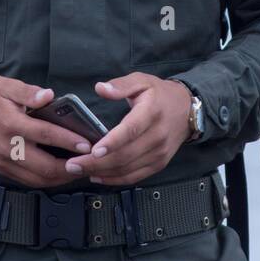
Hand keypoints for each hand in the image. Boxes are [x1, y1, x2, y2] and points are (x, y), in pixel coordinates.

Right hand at [0, 76, 93, 188]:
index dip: (68, 141)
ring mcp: (3, 162)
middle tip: (88, 163)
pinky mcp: (1, 169)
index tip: (86, 144)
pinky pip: (27, 181)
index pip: (45, 134)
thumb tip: (49, 95)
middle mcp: (6, 147)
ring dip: (60, 178)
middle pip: (44, 166)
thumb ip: (28, 92)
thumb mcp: (6, 86)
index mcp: (10, 123)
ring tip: (78, 170)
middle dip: (70, 168)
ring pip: (37, 179)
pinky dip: (46, 181)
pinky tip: (58, 174)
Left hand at [63, 73, 192, 185]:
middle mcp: (157, 136)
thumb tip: (100, 88)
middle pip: (125, 155)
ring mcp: (159, 153)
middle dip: (96, 163)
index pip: (131, 130)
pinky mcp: (159, 164)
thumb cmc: (159, 94)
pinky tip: (97, 176)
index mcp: (151, 113)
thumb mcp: (142, 81)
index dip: (112, 142)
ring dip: (102, 172)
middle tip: (72, 164)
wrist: (187, 110)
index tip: (93, 150)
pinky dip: (115, 179)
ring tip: (79, 170)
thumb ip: (121, 85)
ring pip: (128, 169)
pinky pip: (135, 177)